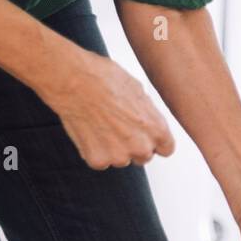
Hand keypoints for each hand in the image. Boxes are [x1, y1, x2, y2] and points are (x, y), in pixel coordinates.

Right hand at [39, 48, 174, 169]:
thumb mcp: (139, 91)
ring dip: (113, 148)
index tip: (146, 138)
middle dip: (133, 146)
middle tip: (118, 128)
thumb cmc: (105, 79)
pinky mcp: (97, 160)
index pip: (166, 149)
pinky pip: (100, 161)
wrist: (74, 81)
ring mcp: (119, 156)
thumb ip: (148, 114)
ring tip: (100, 124)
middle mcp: (142, 146)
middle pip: (143, 156)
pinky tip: (88, 130)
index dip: (155, 143)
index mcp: (157, 129)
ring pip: (120, 159)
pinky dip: (94, 150)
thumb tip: (147, 121)